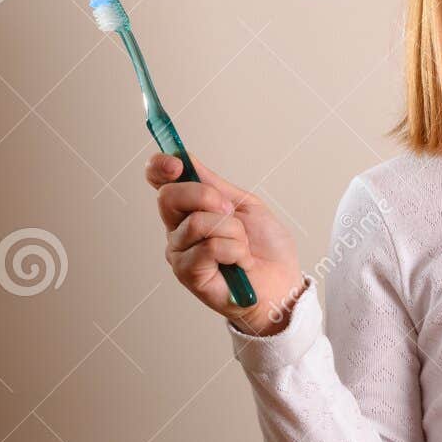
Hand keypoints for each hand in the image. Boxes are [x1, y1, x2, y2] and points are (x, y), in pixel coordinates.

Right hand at [146, 154, 305, 335]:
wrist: (281, 283)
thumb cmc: (265, 247)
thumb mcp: (245, 205)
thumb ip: (214, 185)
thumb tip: (186, 158)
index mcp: (190, 209)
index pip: (160, 182)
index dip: (160, 167)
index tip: (176, 164)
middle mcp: (178, 229)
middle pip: (170, 196)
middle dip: (208, 197)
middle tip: (231, 213)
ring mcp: (179, 252)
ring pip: (198, 222)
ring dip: (233, 231)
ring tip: (242, 246)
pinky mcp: (187, 273)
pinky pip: (210, 246)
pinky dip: (235, 250)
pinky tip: (239, 262)